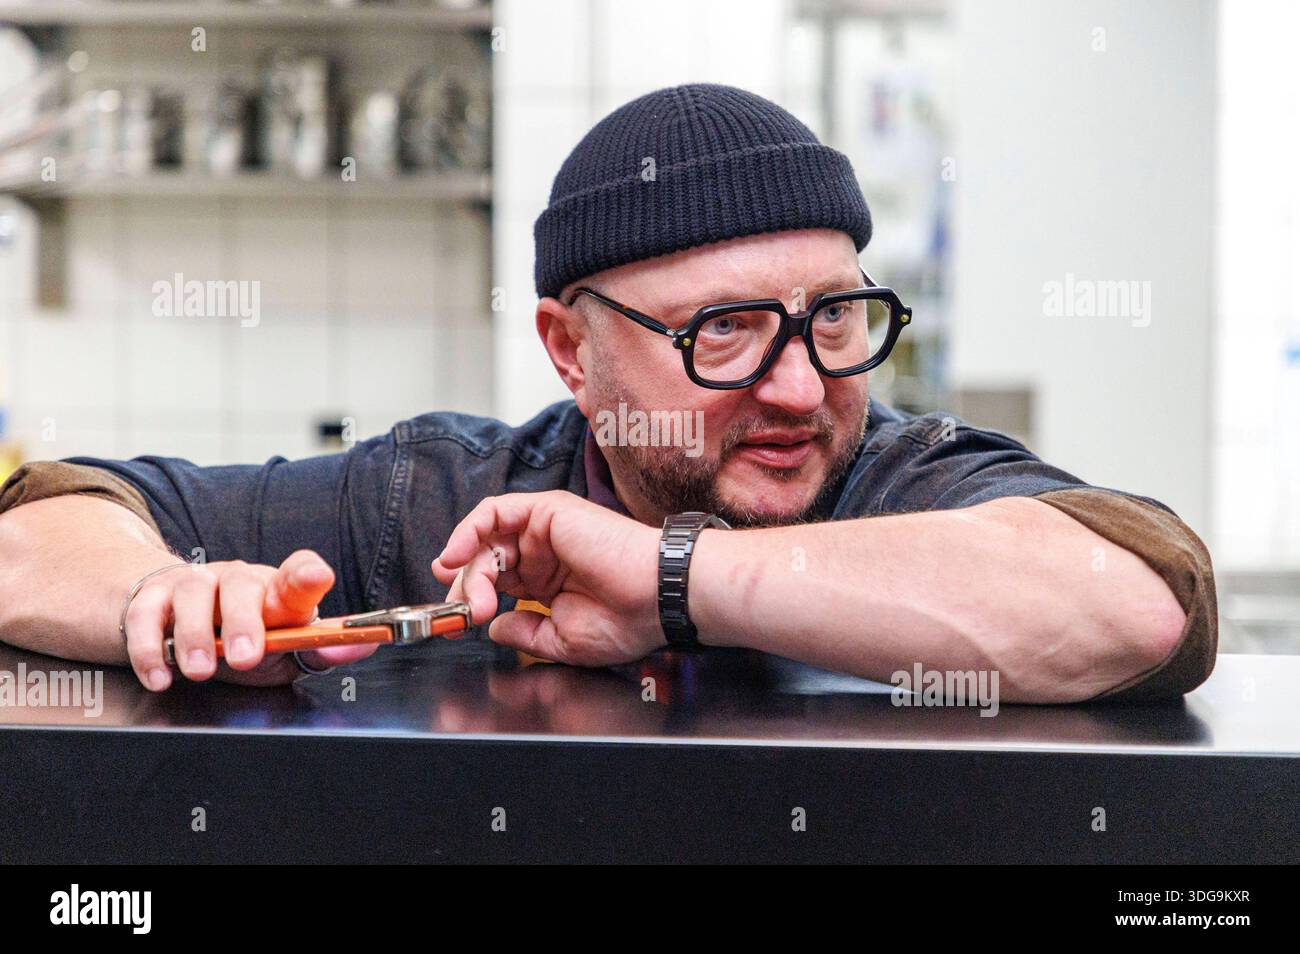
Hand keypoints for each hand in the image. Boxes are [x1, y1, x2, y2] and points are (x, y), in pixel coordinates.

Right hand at [123, 549, 376, 689]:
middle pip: (242, 585)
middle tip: (245, 657)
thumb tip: (364, 644)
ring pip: (193, 592)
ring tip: (200, 671)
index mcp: (276, 591)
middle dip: (243, 621)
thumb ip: (322, 649)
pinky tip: (160, 675)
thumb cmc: (243, 639)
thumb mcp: (284, 651)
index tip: (317, 577)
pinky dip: (149, 648)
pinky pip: (145, 616)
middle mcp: (236, 580)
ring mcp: (193, 584)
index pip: (298, 574)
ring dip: (193, 635)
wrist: (179, 623)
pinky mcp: (152, 599)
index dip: (307, 574)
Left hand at [432, 491, 663, 665]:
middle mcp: (542, 552)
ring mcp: (544, 530)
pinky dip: (469, 529)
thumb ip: (524, 633)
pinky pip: (495, 512)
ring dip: (469, 567)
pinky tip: (457, 556)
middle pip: (484, 560)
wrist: (658, 598)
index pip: (494, 582)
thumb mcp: (561, 640)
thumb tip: (495, 628)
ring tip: (471, 597)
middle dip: (465, 589)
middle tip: (464, 615)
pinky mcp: (547, 511)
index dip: (469, 600)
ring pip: (486, 538)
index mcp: (546, 580)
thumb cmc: (627, 619)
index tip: (454, 624)